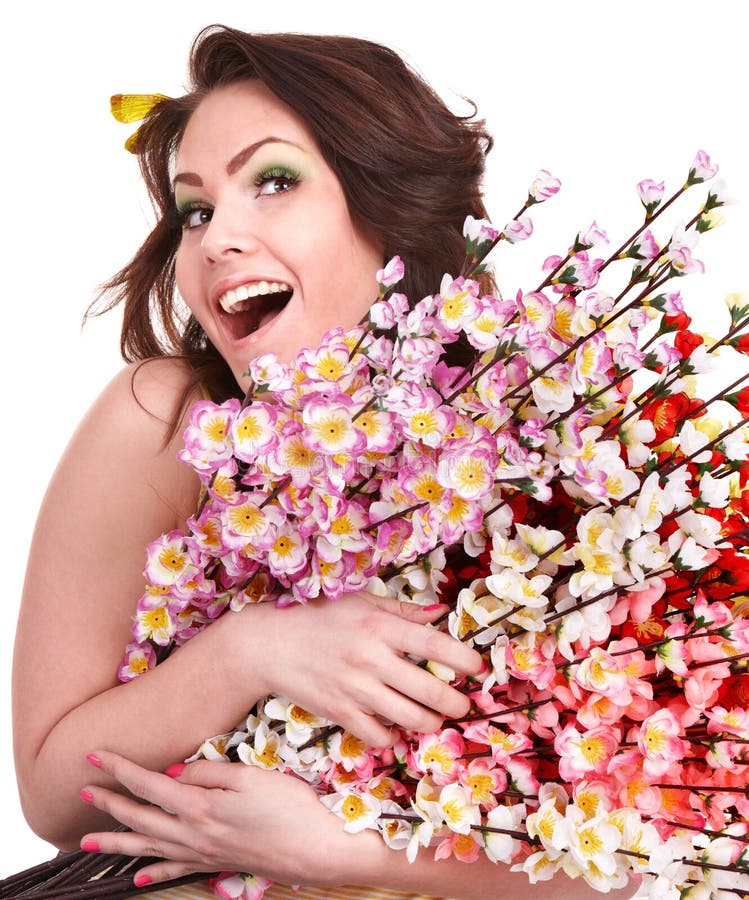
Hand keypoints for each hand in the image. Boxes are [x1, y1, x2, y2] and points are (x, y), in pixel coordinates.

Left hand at [81, 751, 352, 887]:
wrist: (317, 849)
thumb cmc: (290, 808)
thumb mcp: (250, 777)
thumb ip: (208, 774)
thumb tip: (172, 774)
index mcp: (199, 806)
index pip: (148, 784)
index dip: (119, 769)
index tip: (95, 756)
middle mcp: (193, 833)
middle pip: (140, 817)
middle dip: (108, 804)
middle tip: (81, 792)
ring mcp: (203, 853)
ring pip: (148, 847)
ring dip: (115, 843)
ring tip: (85, 843)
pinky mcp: (216, 864)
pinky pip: (174, 870)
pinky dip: (151, 872)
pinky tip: (136, 877)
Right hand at [229, 592, 481, 745]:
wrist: (269, 644)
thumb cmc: (317, 617)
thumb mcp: (359, 602)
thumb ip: (402, 610)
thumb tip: (440, 614)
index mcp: (378, 626)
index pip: (433, 645)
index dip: (462, 659)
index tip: (476, 668)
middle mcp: (370, 659)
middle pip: (429, 690)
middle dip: (455, 702)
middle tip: (461, 704)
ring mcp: (355, 689)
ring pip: (410, 718)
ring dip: (430, 721)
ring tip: (434, 716)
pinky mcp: (340, 713)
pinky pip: (379, 736)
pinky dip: (393, 736)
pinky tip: (396, 727)